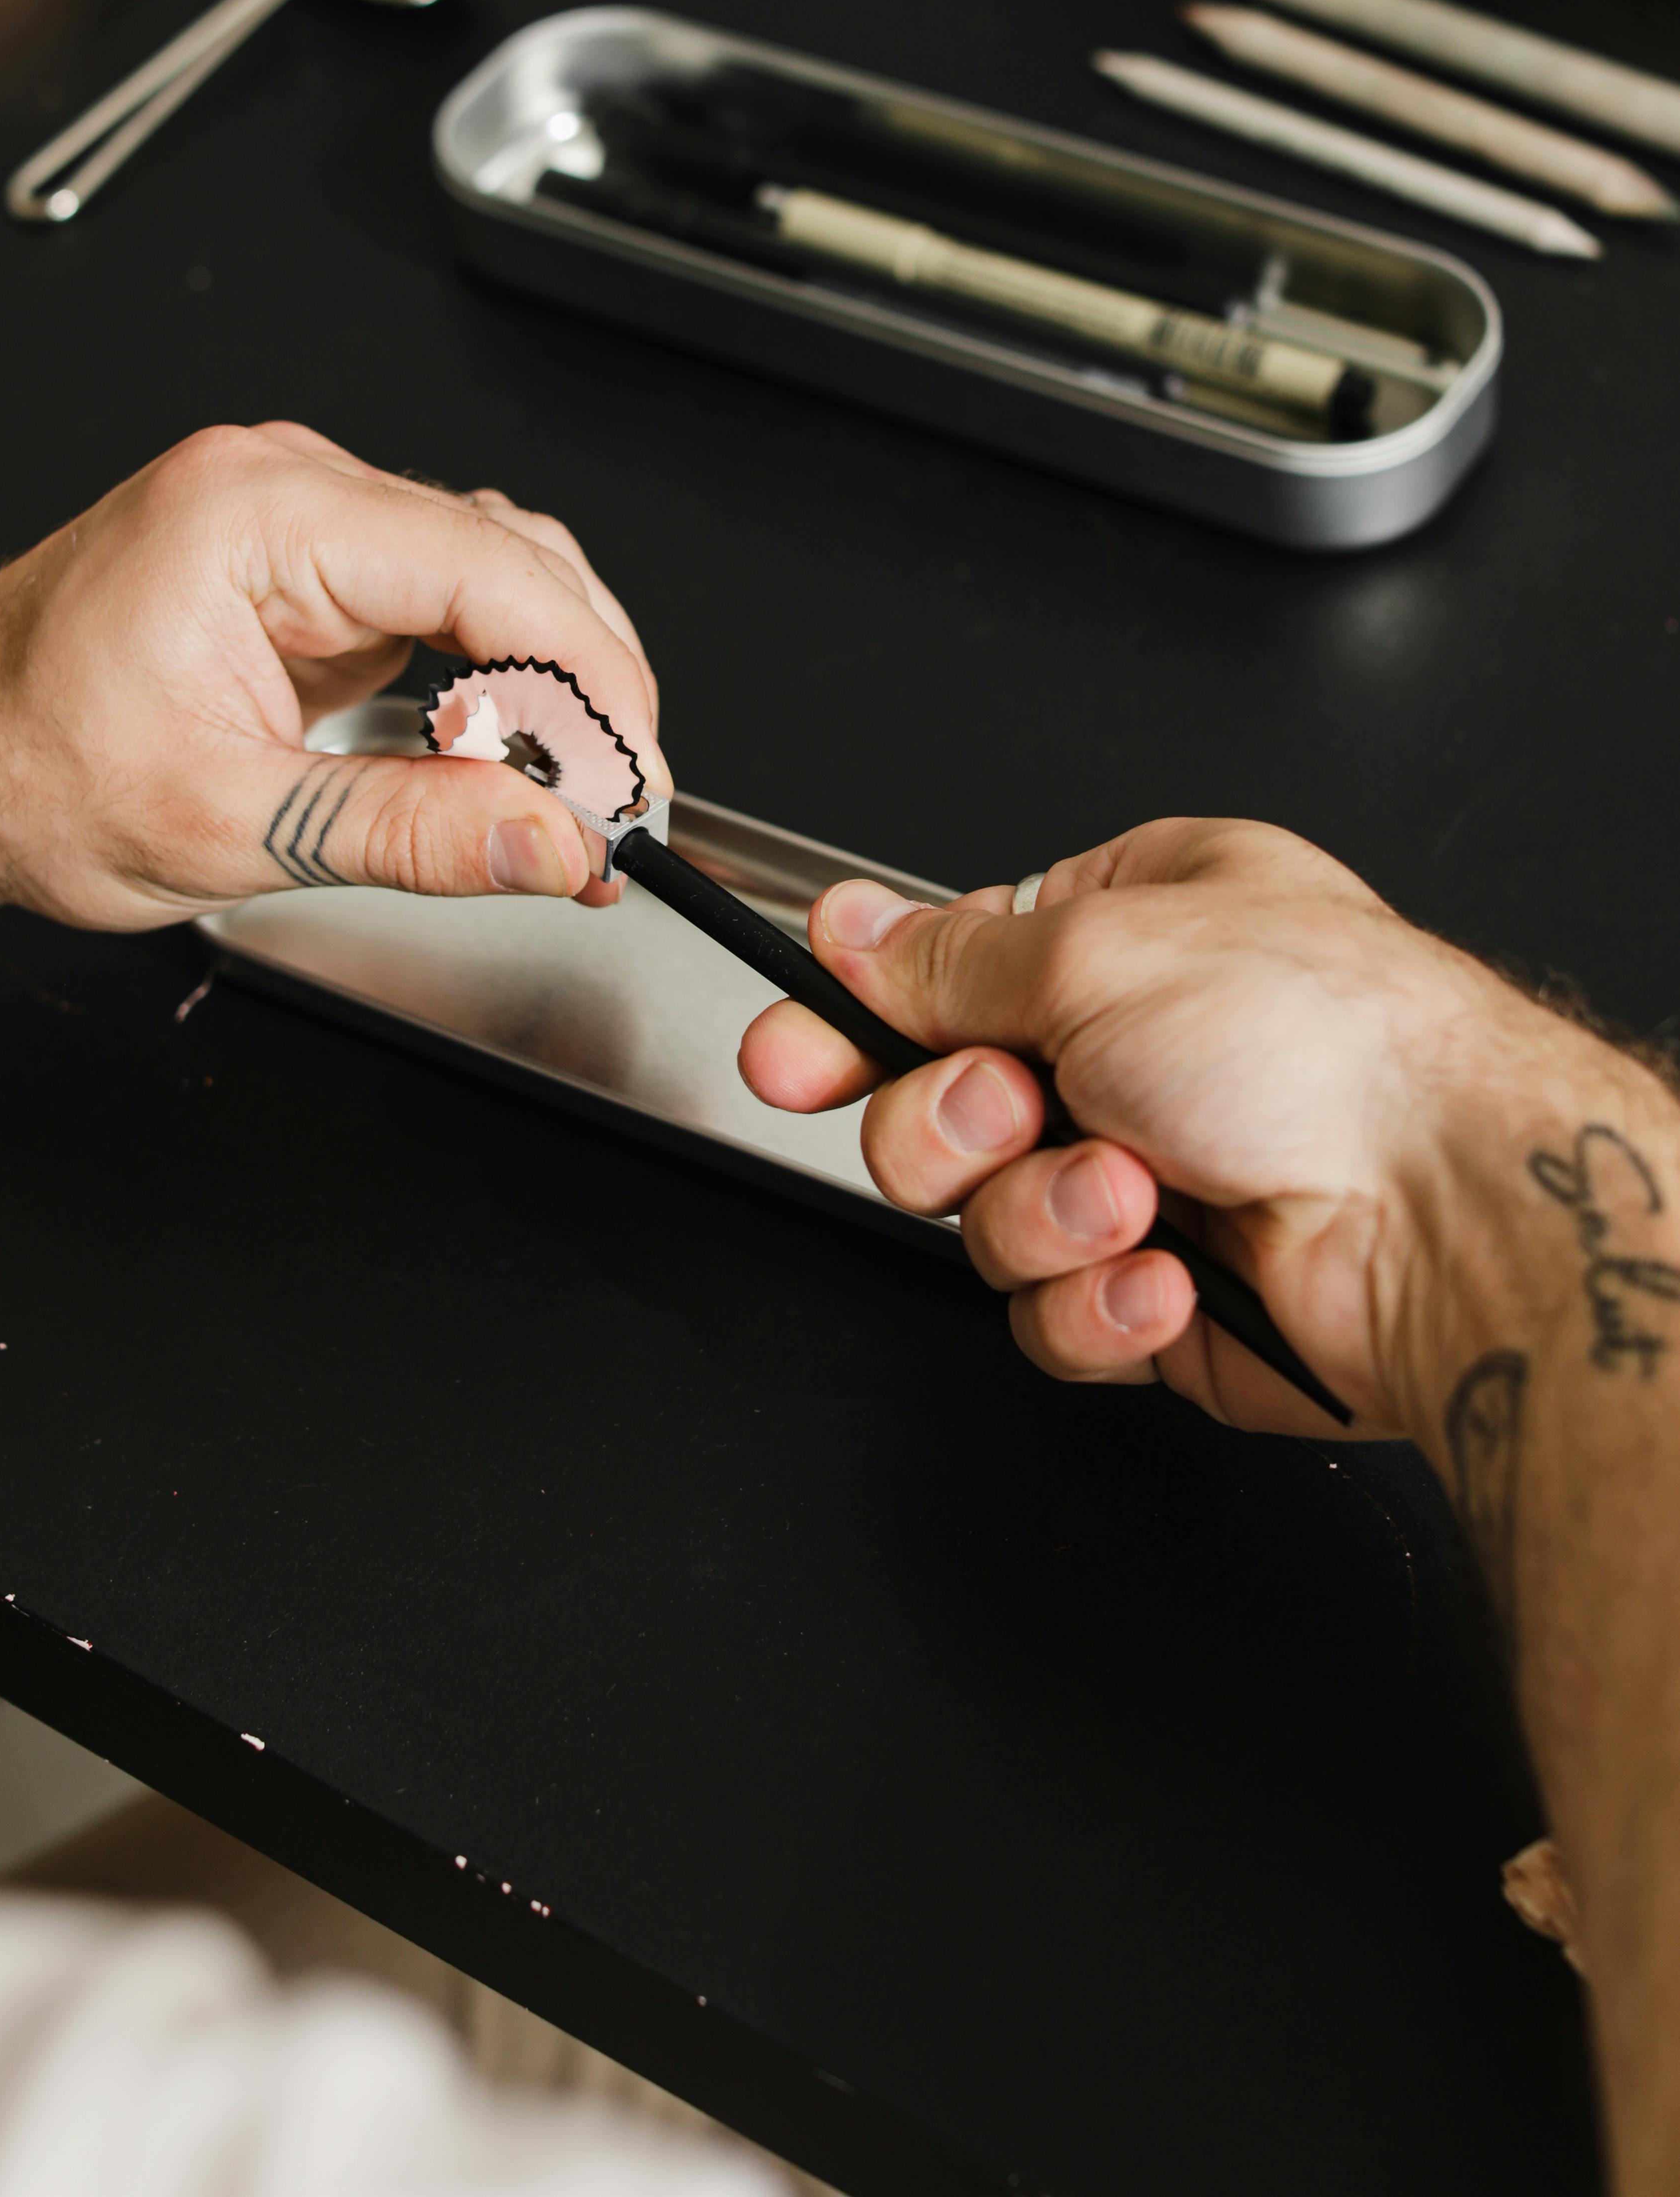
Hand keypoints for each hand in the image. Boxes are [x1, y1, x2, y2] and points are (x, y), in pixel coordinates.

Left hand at [0, 422, 666, 926]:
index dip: (588, 679)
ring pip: (488, 572)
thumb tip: (552, 842)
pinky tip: (502, 760)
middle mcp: (283, 489)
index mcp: (254, 516)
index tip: (631, 780)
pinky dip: (489, 680)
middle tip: (612, 812)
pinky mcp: (304, 568)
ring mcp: (296, 522)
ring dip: (543, 684)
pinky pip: (438, 600)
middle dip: (581, 686)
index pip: (489, 566)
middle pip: (509, 555)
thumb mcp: (226, 827)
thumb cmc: (20, 770)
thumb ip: (409, 831)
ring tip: (564, 799)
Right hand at [737, 818, 1623, 1444]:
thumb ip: (947, 956)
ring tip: (1135, 1193)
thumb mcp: (1100, 946)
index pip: (941, 971)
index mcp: (1131, 927)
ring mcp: (1150, 1173)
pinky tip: (1170, 1273)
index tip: (790, 1053)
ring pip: (984, 1218)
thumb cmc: (1330, 1045)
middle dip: (956, 1124)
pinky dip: (1099, 1300)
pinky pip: (1052, 1311)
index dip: (854, 1019)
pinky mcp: (1163, 1294)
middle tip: (1015, 1109)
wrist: (1447, 1217)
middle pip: (938, 1101)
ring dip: (1042, 1213)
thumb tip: (855, 931)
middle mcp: (1137, 1045)